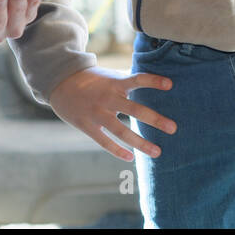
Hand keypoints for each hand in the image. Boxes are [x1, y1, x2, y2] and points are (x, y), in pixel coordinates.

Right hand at [48, 66, 176, 161]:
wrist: (60, 83)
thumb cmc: (92, 80)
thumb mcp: (110, 76)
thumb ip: (129, 81)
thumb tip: (155, 81)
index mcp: (115, 83)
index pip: (138, 79)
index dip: (154, 81)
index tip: (170, 84)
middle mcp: (107, 98)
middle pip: (134, 110)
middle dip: (155, 120)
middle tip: (174, 128)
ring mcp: (96, 113)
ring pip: (121, 131)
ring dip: (140, 142)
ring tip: (157, 152)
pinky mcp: (86, 125)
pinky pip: (104, 141)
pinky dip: (117, 150)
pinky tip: (131, 157)